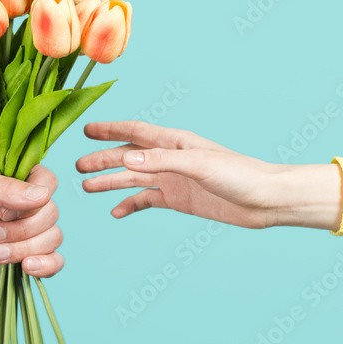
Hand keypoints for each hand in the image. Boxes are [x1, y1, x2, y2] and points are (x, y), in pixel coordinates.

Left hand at [0, 164, 63, 288]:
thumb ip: (2, 186)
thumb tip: (42, 196)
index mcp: (18, 183)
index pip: (48, 183)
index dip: (32, 201)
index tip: (2, 211)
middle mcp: (29, 207)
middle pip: (52, 214)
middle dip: (20, 230)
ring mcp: (31, 234)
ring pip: (53, 239)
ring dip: (22, 249)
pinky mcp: (29, 259)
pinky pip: (57, 263)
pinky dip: (45, 266)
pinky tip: (25, 267)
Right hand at [76, 120, 342, 230]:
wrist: (266, 200)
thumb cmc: (241, 175)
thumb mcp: (199, 165)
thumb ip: (162, 161)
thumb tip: (125, 159)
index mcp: (175, 143)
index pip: (135, 132)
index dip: (110, 130)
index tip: (85, 130)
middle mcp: (171, 159)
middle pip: (128, 157)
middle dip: (102, 159)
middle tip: (76, 166)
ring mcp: (174, 180)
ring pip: (133, 179)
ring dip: (110, 182)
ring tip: (85, 188)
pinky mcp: (180, 200)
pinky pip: (148, 201)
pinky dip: (130, 205)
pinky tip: (115, 212)